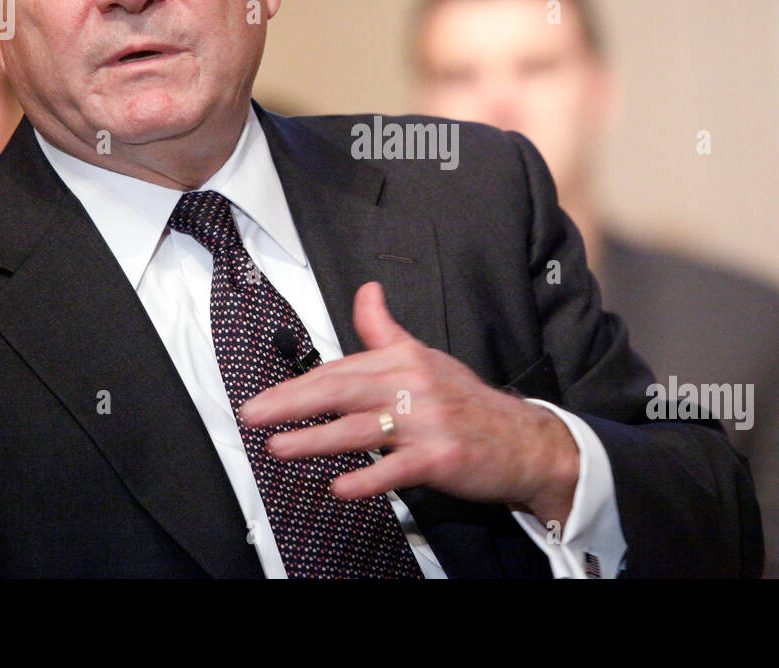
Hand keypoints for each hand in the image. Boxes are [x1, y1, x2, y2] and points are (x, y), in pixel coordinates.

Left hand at [237, 281, 579, 526]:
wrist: (523, 440)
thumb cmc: (467, 402)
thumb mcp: (426, 356)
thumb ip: (385, 330)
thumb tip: (366, 291)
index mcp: (405, 360)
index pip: (341, 369)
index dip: (298, 383)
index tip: (264, 397)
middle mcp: (414, 386)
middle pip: (342, 391)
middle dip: (293, 402)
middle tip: (254, 414)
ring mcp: (427, 423)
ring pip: (361, 429)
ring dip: (315, 440)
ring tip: (279, 448)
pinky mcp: (440, 458)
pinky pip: (397, 469)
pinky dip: (368, 479)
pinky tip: (340, 486)